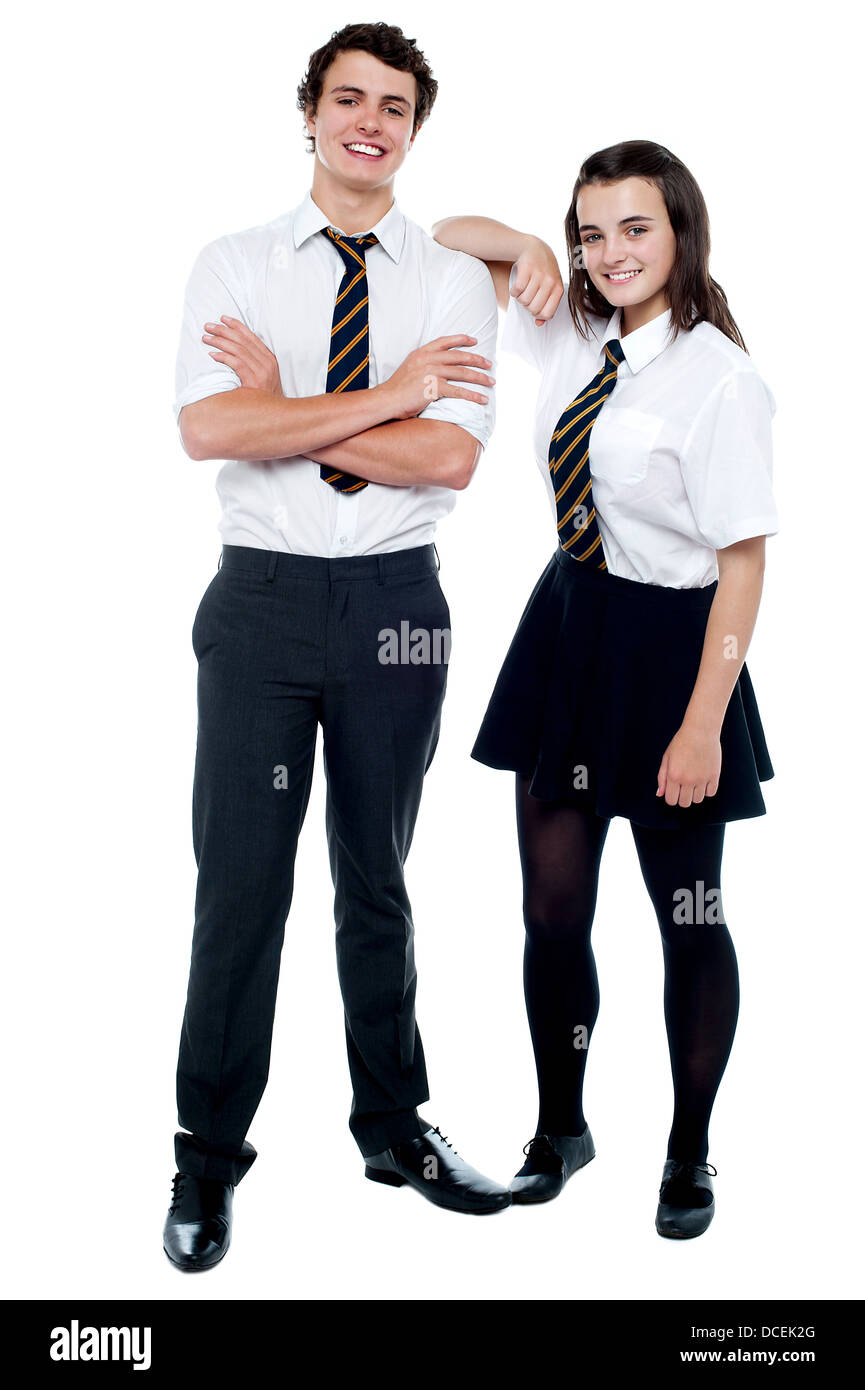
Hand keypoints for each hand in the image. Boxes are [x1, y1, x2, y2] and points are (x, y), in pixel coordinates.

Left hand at [202, 316, 282, 393]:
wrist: (275, 415)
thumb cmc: (264, 397)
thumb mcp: (263, 377)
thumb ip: (254, 363)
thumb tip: (235, 350)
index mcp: (269, 359)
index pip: (251, 336)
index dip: (236, 326)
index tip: (223, 318)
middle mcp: (267, 363)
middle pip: (242, 341)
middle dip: (223, 331)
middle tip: (208, 326)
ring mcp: (262, 372)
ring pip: (238, 350)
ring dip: (219, 342)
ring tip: (206, 338)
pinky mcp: (254, 382)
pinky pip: (236, 364)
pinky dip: (223, 357)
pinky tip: (212, 354)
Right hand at [379, 334, 494, 421]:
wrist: (386, 400)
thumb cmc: (397, 389)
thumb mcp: (409, 367)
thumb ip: (423, 363)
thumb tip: (437, 366)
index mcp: (422, 353)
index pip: (445, 342)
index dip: (462, 339)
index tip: (475, 341)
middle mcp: (428, 359)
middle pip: (459, 356)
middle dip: (477, 360)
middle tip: (490, 364)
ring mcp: (432, 373)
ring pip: (463, 373)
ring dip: (480, 378)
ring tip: (491, 382)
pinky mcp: (434, 388)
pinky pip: (459, 391)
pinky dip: (473, 395)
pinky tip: (482, 399)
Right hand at [511, 236, 563, 324]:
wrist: (536, 248)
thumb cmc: (544, 271)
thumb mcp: (551, 287)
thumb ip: (547, 305)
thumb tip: (539, 323)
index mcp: (558, 288)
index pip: (547, 314)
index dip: (538, 314)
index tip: (534, 307)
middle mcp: (550, 282)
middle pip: (534, 308)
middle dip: (527, 306)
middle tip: (527, 298)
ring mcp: (538, 275)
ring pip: (524, 300)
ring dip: (520, 298)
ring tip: (522, 292)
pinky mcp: (526, 269)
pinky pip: (516, 290)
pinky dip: (513, 291)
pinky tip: (516, 287)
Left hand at [656, 723, 721, 807]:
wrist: (700, 731)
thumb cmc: (682, 742)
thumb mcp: (666, 758)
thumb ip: (662, 777)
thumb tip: (660, 794)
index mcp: (674, 776)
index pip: (671, 800)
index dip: (672, 797)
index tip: (674, 791)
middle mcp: (688, 779)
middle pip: (685, 803)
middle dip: (683, 797)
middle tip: (684, 787)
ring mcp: (702, 779)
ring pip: (698, 800)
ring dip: (695, 794)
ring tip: (694, 782)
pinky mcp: (714, 776)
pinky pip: (711, 793)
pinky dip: (707, 790)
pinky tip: (703, 781)